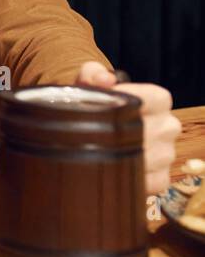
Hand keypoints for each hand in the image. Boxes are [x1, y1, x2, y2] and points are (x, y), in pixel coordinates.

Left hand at [76, 62, 179, 193]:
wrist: (88, 128)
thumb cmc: (92, 105)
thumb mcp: (87, 85)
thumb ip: (92, 75)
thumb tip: (104, 80)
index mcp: (159, 100)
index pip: (156, 99)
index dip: (129, 101)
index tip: (104, 105)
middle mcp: (169, 125)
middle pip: (151, 131)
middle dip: (118, 132)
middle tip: (92, 133)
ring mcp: (168, 153)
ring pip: (150, 158)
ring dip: (121, 156)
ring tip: (98, 150)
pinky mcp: (162, 178)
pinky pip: (150, 182)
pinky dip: (130, 179)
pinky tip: (112, 170)